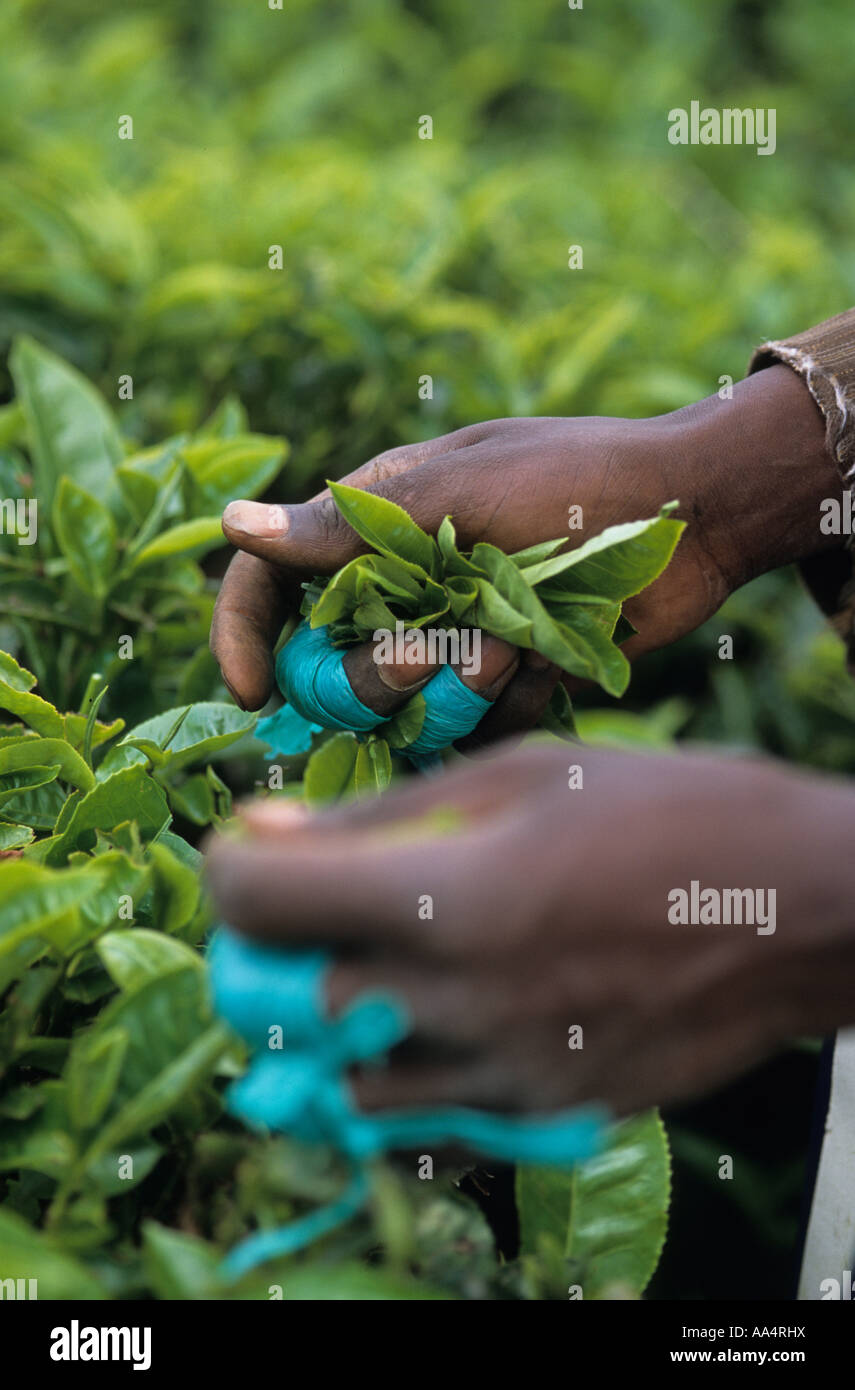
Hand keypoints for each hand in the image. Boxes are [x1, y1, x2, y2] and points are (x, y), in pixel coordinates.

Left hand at [205, 740, 854, 1115]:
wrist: (803, 910)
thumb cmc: (671, 813)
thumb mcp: (524, 774)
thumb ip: (380, 812)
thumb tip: (263, 828)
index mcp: (450, 897)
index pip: (258, 900)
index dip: (231, 868)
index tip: (257, 848)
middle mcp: (463, 1003)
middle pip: (284, 1004)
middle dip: (267, 951)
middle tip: (304, 906)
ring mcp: (505, 1075)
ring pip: (345, 1085)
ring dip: (329, 1025)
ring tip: (372, 961)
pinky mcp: (545, 1115)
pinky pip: (426, 1121)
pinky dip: (401, 1074)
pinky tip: (439, 1013)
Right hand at [211, 363, 838, 743]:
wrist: (694, 515)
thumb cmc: (574, 482)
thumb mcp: (458, 493)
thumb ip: (350, 525)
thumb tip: (231, 524)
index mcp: (374, 525)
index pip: (272, 580)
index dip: (248, 634)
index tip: (257, 695)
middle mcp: (402, 585)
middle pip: (334, 665)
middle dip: (378, 678)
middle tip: (432, 658)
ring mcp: (454, 635)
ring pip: (404, 707)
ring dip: (453, 688)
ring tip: (514, 647)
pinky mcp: (504, 676)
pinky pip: (475, 722)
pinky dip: (508, 703)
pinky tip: (550, 665)